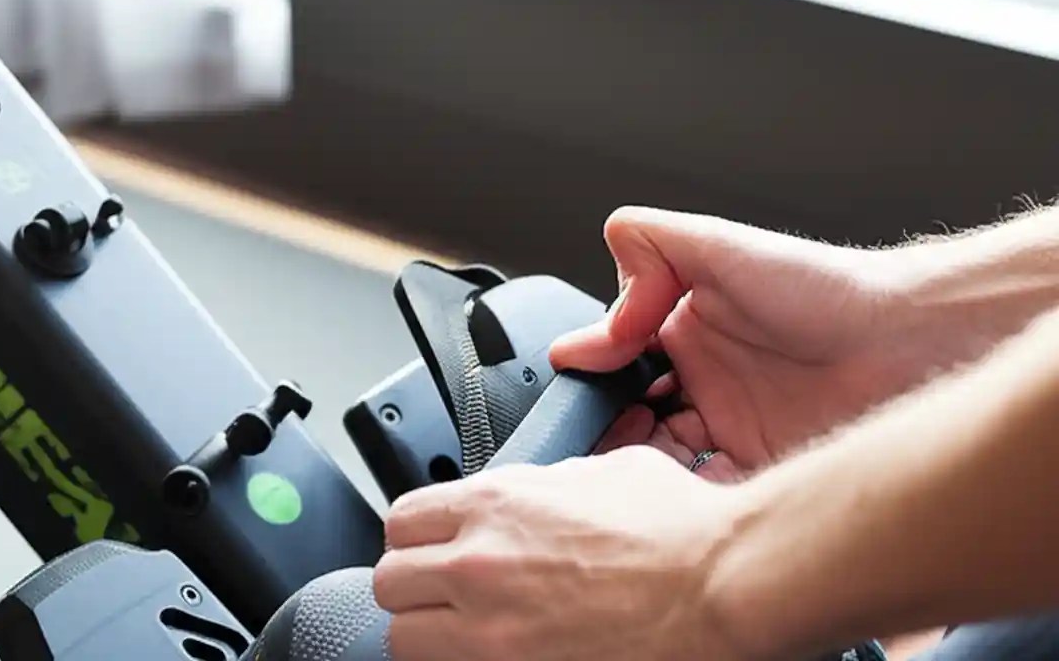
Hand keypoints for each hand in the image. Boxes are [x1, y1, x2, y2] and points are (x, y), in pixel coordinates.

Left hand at [374, 447, 756, 660]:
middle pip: (390, 582)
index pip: (402, 519)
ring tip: (464, 633)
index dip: (417, 536)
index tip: (432, 548)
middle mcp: (480, 564)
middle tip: (446, 594)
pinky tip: (496, 654)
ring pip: (405, 640)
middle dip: (415, 587)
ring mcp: (492, 632)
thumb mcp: (602, 472)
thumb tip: (527, 494)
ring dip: (429, 634)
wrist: (726, 585)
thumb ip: (543, 485)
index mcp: (497, 504)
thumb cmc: (682, 530)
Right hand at [551, 207, 945, 473]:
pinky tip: (673, 497)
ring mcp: (733, 428)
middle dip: (608, 431)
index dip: (594, 377)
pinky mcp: (763, 469)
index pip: (617, 360)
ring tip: (627, 471)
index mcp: (687, 329)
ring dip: (638, 470)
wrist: (912, 342)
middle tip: (598, 439)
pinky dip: (685, 505)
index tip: (581, 389)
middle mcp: (706, 380)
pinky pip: (710, 497)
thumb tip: (596, 314)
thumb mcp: (720, 246)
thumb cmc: (827, 290)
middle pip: (631, 417)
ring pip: (661, 461)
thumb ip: (647, 247)